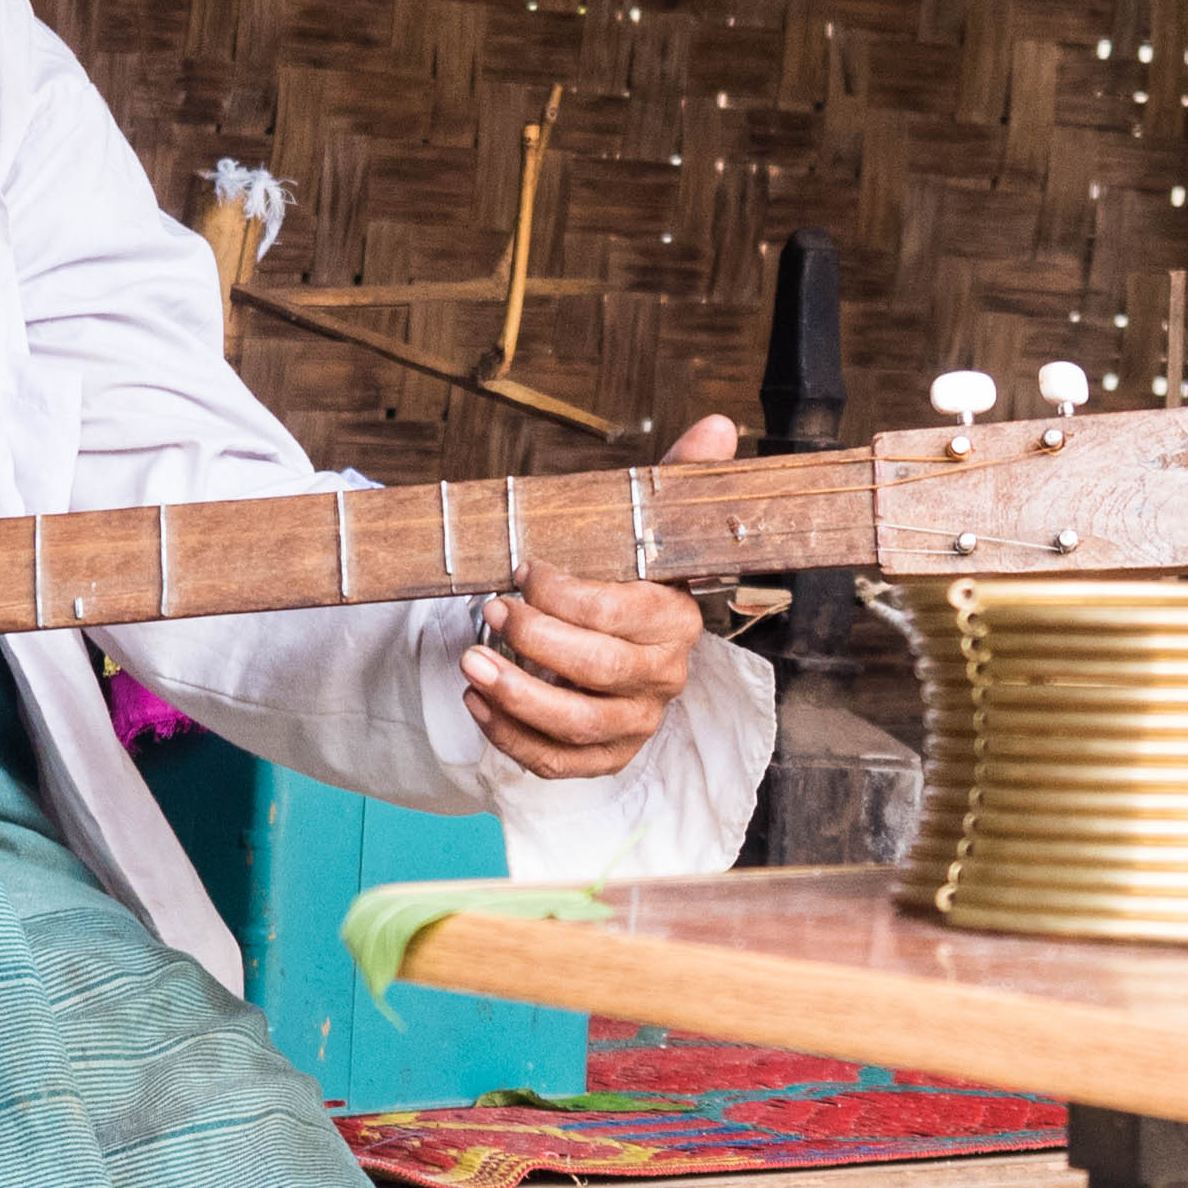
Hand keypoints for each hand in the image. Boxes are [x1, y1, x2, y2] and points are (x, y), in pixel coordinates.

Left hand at [461, 415, 740, 779]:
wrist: (616, 631)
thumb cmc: (625, 572)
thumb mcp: (646, 520)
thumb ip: (678, 475)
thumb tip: (718, 424)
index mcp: (675, 621)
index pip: (623, 615)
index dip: (567, 595)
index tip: (523, 569)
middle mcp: (663, 678)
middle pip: (599, 672)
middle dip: (534, 640)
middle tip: (488, 607)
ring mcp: (636, 722)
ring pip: (576, 725)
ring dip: (515, 695)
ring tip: (469, 663)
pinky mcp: (606, 755)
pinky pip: (558, 762)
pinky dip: (511, 738)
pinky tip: (478, 702)